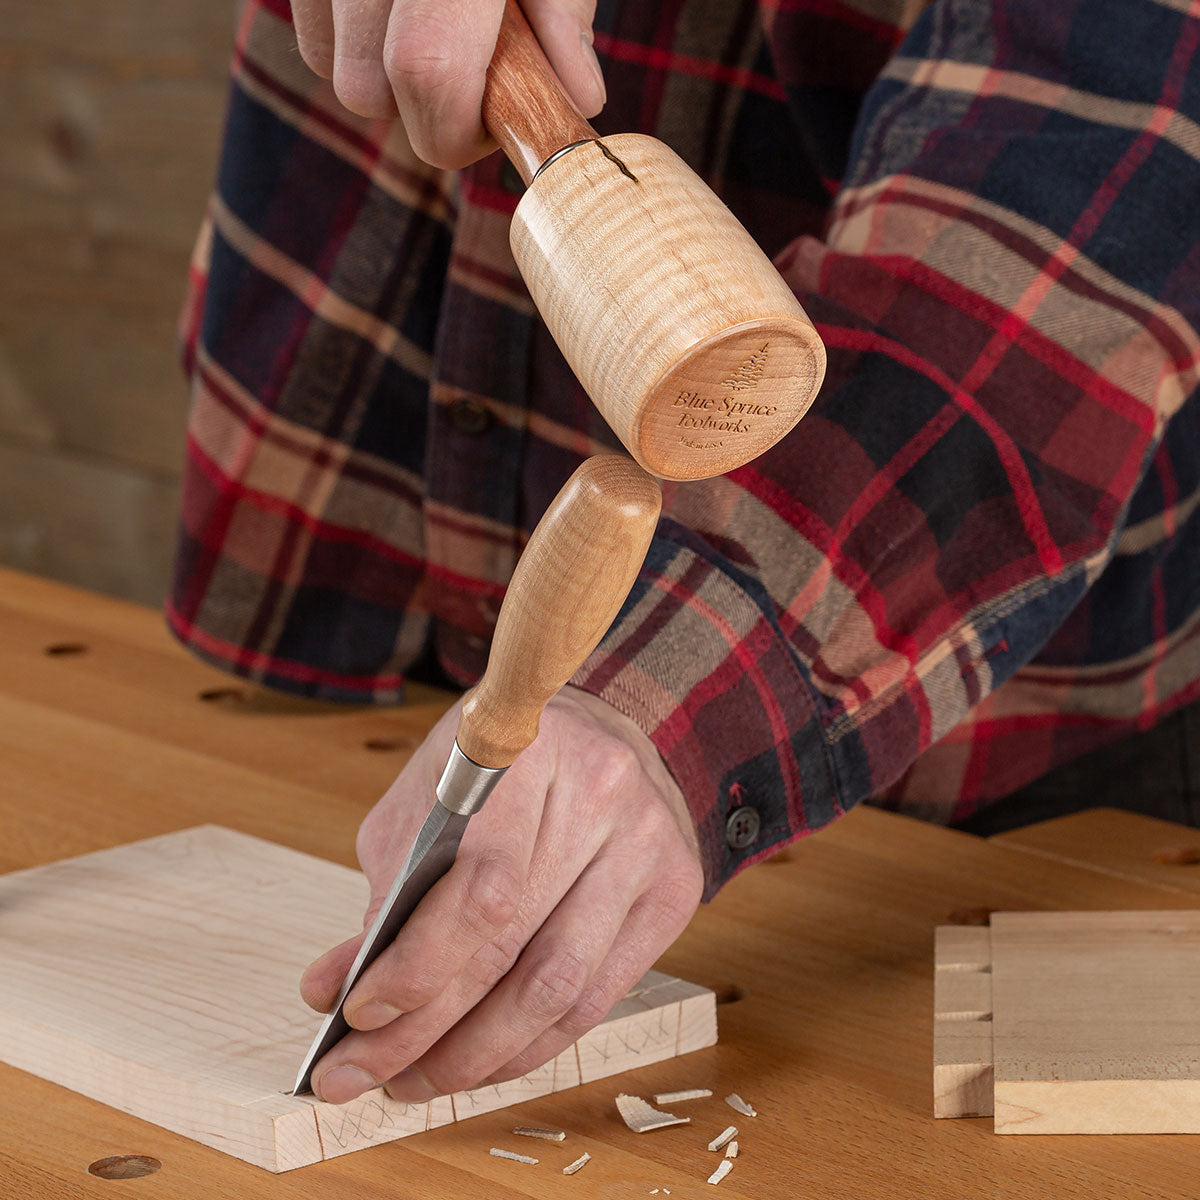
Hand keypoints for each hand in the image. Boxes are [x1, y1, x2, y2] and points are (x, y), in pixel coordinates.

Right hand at [289, 0, 605, 167]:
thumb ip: (562, 10)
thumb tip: (579, 97)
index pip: (427, 72)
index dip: (456, 126)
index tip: (492, 126)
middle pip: (366, 88)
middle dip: (424, 105)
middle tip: (474, 69)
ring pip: (331, 67)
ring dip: (382, 73)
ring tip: (435, 24)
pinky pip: (308, 31)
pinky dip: (348, 37)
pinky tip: (393, 6)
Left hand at [300, 685, 703, 1104]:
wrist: (603, 729)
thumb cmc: (501, 765)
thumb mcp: (427, 797)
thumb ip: (390, 888)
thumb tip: (336, 991)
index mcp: (530, 754)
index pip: (481, 889)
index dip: (419, 967)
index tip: (359, 1016)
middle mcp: (603, 795)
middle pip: (515, 946)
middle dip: (428, 1030)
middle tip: (365, 1073)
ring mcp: (649, 845)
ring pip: (560, 987)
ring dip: (479, 1054)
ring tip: (418, 1079)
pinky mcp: (674, 891)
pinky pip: (599, 996)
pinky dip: (534, 1043)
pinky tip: (485, 1059)